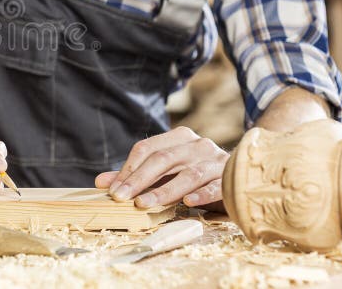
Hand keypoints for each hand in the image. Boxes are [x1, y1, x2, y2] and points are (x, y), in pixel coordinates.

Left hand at [94, 127, 228, 209]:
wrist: (241, 176)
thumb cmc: (194, 175)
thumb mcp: (165, 173)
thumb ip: (135, 176)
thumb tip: (100, 182)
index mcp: (178, 137)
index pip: (146, 149)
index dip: (127, 169)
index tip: (112, 189)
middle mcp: (198, 144)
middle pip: (163, 159)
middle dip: (139, 180)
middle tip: (121, 198)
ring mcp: (216, 160)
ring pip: (187, 174)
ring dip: (164, 190)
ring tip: (143, 204)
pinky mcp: (231, 178)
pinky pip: (215, 186)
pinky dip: (201, 194)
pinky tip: (188, 204)